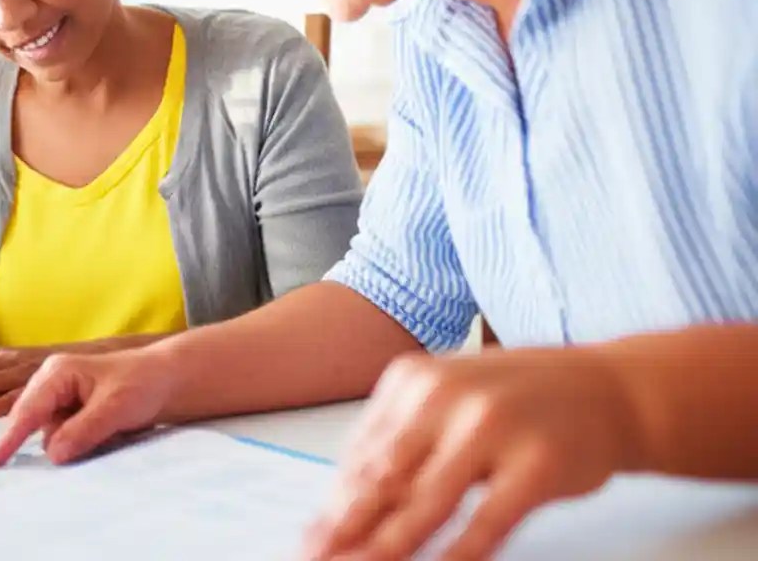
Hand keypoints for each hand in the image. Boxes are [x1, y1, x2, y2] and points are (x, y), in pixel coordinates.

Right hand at [0, 348, 177, 466]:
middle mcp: (52, 384)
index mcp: (57, 373)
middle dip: (63, 439)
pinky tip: (108, 431)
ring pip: (54, 437)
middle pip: (38, 426)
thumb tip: (53, 455)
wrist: (166, 380)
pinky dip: (84, 442)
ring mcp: (60, 400)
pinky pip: (66, 439)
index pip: (27, 410)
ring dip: (78, 442)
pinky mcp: (70, 414)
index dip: (9, 439)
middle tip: (101, 433)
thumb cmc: (142, 383)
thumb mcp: (114, 408)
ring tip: (112, 428)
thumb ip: (82, 431)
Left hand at [304, 349, 641, 559]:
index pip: (362, 454)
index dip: (334, 504)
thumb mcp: (449, 400)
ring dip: (386, 547)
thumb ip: (401, 443)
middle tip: (317, 559)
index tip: (311, 539)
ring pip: (424, 503)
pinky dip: (456, 555)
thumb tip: (344, 506)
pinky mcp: (535, 464)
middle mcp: (446, 397)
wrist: (610, 389)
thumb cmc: (519, 400)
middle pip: (382, 478)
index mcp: (414, 379)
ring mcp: (492, 428)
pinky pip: (485, 522)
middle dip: (346, 529)